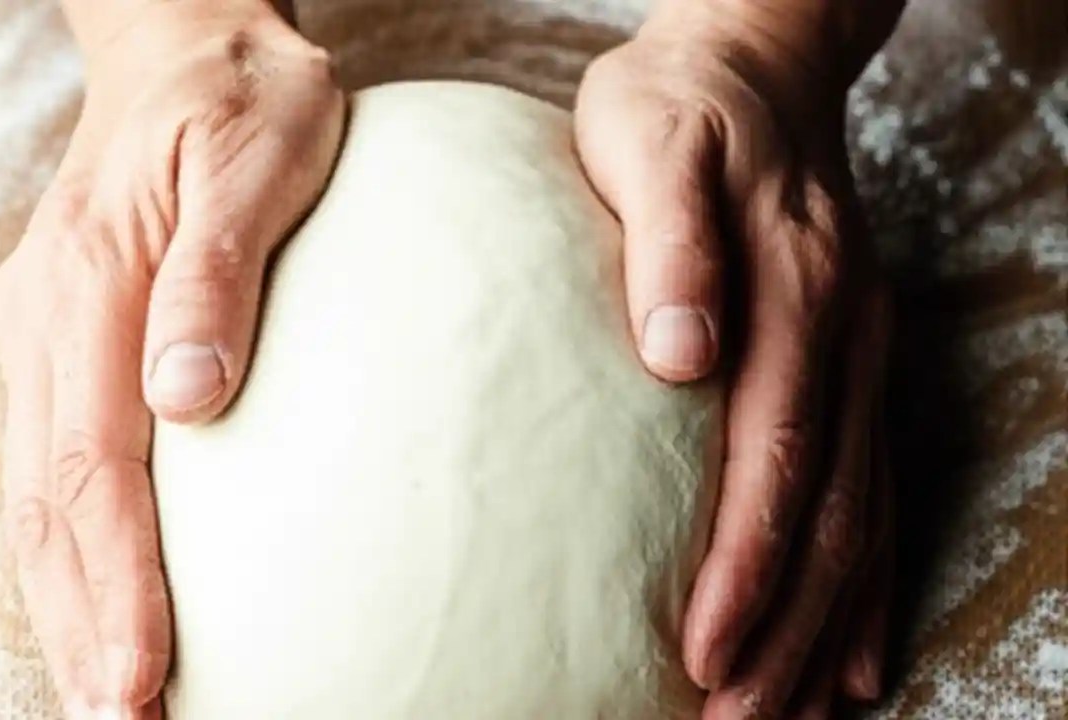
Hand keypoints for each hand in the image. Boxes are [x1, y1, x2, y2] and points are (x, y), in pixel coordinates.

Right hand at [0, 2, 343, 715]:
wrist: (186, 44)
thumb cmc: (242, 96)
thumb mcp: (255, 155)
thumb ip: (215, 272)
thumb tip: (187, 397)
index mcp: (88, 287)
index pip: (91, 467)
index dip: (112, 584)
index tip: (138, 682)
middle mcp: (45, 324)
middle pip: (47, 507)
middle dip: (81, 626)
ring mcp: (43, 336)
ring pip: (37, 497)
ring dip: (68, 603)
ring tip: (110, 697)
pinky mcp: (62, 342)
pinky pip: (54, 462)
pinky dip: (73, 546)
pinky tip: (103, 598)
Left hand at [575, 0, 899, 716]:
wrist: (753, 56)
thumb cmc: (678, 104)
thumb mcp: (651, 144)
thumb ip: (670, 244)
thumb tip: (681, 354)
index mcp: (793, 295)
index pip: (775, 459)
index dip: (744, 567)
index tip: (705, 655)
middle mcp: (840, 337)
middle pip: (826, 514)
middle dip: (783, 630)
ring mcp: (856, 352)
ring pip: (856, 517)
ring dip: (822, 625)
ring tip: (788, 713)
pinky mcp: (848, 360)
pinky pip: (870, 486)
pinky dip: (863, 579)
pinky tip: (850, 649)